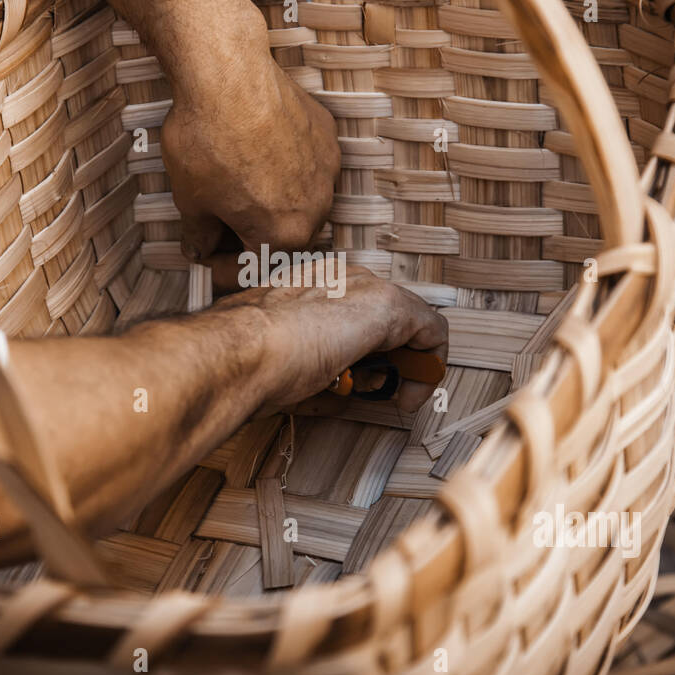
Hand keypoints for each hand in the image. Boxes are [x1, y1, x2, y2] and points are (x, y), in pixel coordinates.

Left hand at [161, 39, 339, 259]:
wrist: (228, 76)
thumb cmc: (206, 142)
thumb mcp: (190, 199)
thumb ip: (199, 233)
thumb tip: (198, 247)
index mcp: (283, 236)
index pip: (254, 269)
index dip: (222, 269)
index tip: (205, 258)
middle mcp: (316, 210)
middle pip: (284, 238)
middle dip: (251, 236)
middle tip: (219, 225)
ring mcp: (326, 172)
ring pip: (300, 202)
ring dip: (272, 204)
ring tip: (240, 188)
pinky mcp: (326, 137)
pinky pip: (308, 165)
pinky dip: (286, 168)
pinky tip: (258, 153)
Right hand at [214, 265, 448, 413]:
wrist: (241, 352)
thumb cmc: (248, 363)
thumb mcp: (285, 366)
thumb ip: (318, 370)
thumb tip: (343, 392)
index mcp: (308, 285)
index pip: (352, 312)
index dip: (362, 353)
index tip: (355, 385)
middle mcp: (340, 277)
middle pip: (385, 316)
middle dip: (390, 359)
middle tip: (381, 393)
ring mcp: (365, 287)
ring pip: (411, 323)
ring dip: (409, 364)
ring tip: (396, 397)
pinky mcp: (391, 306)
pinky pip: (433, 331)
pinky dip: (430, 366)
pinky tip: (410, 396)